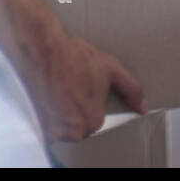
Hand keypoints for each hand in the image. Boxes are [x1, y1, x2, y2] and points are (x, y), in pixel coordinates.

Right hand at [24, 28, 147, 141]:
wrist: (43, 50)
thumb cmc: (75, 57)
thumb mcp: (110, 69)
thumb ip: (131, 90)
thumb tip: (142, 107)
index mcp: (93, 121)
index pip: (96, 118)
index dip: (91, 99)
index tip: (83, 86)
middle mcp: (72, 131)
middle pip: (79, 124)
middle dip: (76, 107)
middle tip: (72, 85)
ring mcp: (52, 129)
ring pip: (63, 124)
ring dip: (61, 110)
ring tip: (60, 88)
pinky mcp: (37, 123)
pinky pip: (48, 123)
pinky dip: (48, 111)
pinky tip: (49, 93)